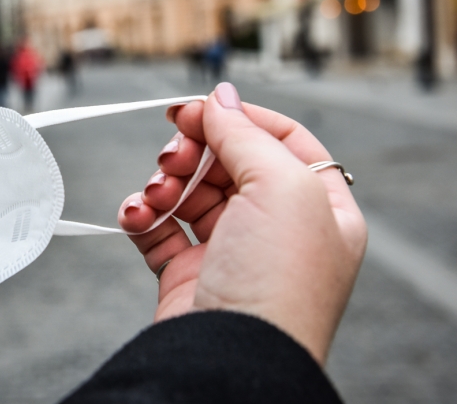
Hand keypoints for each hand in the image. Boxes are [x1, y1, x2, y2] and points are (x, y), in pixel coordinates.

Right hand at [118, 82, 366, 363]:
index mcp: (320, 206)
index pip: (282, 139)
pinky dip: (141, 214)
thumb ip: (246, 133)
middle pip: (229, 160)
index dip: (238, 118)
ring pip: (190, 190)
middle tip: (173, 155)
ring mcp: (232, 252)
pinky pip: (159, 227)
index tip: (195, 110)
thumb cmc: (276, 281)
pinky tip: (136, 215)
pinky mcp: (189, 275)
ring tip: (156, 195)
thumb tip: (220, 96)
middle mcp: (279, 228)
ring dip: (164, 182)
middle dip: (194, 150)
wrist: (231, 360)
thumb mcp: (280, 187)